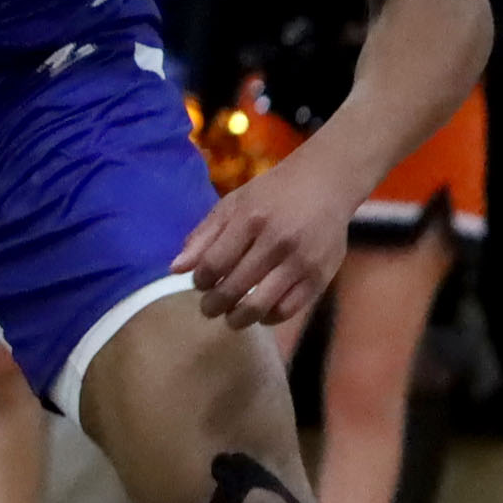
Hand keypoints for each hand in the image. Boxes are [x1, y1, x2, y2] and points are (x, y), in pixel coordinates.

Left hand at [175, 147, 354, 329]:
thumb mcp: (235, 203)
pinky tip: (261, 312)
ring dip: (237, 318)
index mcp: (251, 219)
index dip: (201, 281)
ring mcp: (301, 261)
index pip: (213, 265)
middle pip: (233, 289)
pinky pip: (288, 310)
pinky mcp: (320, 276)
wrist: (326, 183)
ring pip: (259, 306)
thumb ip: (205, 235)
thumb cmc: (273, 193)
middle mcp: (277, 241)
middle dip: (213, 305)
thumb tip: (176, 269)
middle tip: (209, 308)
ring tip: (231, 317)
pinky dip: (268, 317)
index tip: (201, 283)